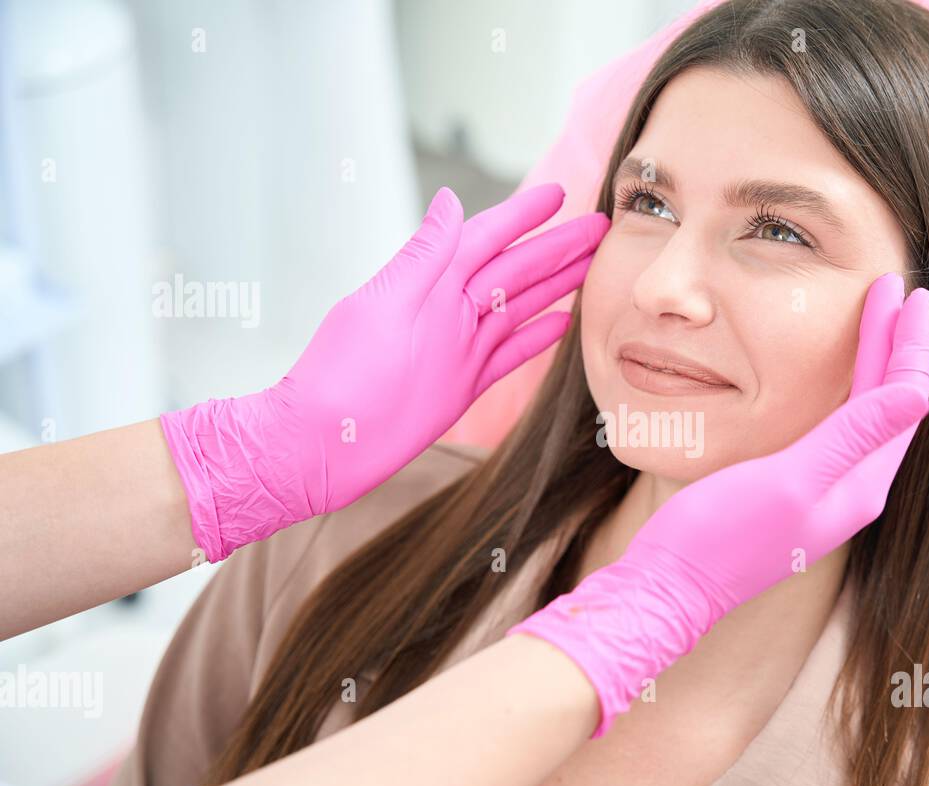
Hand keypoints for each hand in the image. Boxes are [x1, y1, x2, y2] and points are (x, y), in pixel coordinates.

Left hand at [161, 183, 608, 561]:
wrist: (324, 445)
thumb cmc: (342, 375)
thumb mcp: (384, 304)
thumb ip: (424, 255)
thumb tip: (449, 200)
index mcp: (430, 284)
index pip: (486, 237)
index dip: (522, 216)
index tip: (558, 193)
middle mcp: (450, 312)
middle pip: (515, 271)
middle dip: (557, 248)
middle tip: (600, 228)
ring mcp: (459, 349)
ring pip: (520, 309)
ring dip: (556, 287)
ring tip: (593, 269)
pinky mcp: (463, 386)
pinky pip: (509, 355)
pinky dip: (537, 340)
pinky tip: (564, 325)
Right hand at [510, 272, 928, 735]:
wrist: (668, 587)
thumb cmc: (722, 535)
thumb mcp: (791, 480)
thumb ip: (852, 435)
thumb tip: (918, 391)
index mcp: (859, 485)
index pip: (901, 400)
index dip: (908, 344)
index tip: (911, 292)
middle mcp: (848, 490)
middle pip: (884, 402)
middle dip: (891, 343)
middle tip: (895, 287)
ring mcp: (819, 493)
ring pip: (859, 412)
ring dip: (867, 361)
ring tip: (873, 318)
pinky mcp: (788, 492)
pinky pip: (830, 427)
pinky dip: (836, 388)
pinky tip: (824, 373)